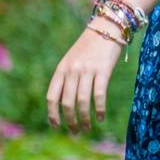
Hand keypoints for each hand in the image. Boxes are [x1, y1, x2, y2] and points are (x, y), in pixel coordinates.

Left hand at [46, 17, 123, 133]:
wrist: (108, 27)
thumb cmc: (90, 46)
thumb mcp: (72, 59)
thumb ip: (67, 77)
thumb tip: (65, 103)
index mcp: (61, 69)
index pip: (52, 97)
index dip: (52, 114)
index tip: (56, 126)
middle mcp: (72, 70)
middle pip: (67, 102)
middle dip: (70, 120)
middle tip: (75, 132)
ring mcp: (87, 70)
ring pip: (82, 101)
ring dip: (84, 118)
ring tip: (87, 128)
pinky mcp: (103, 70)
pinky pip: (99, 94)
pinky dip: (99, 109)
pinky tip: (100, 117)